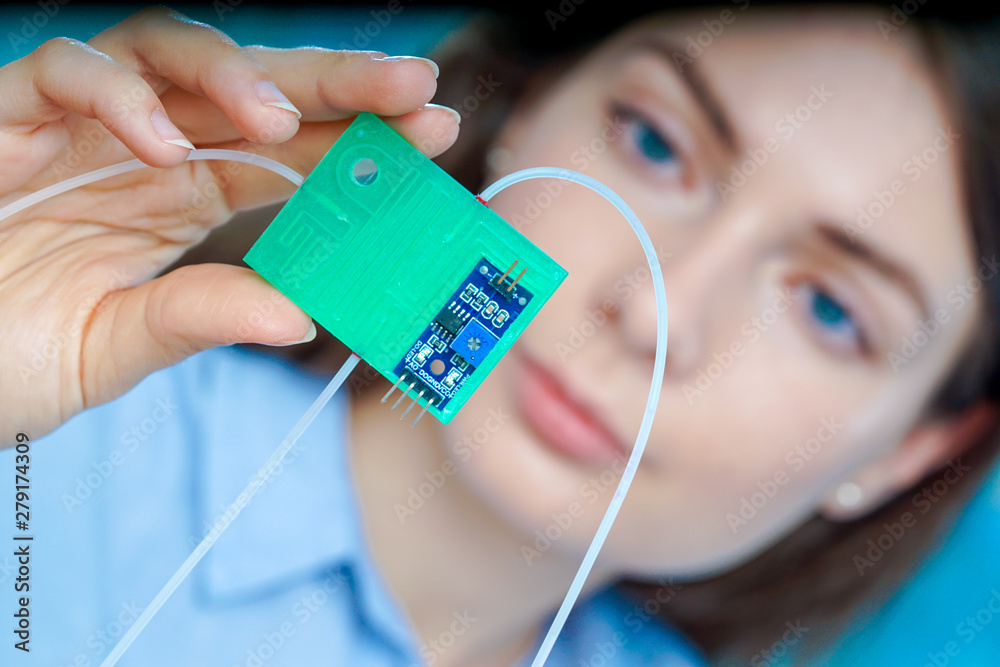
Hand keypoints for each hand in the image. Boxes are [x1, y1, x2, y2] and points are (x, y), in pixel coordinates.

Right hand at [0, 6, 458, 443]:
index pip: (288, 154)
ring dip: (234, 76)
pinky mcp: (8, 119)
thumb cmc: (9, 353)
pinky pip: (64, 75)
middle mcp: (146, 150)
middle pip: (252, 90)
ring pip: (166, 54)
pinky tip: (164, 145)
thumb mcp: (117, 348)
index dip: (357, 140)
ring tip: (281, 124)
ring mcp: (79, 128)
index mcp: (187, 198)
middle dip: (335, 84)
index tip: (433, 134)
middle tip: (413, 88)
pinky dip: (116, 97)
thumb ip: (197, 319)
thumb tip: (299, 316)